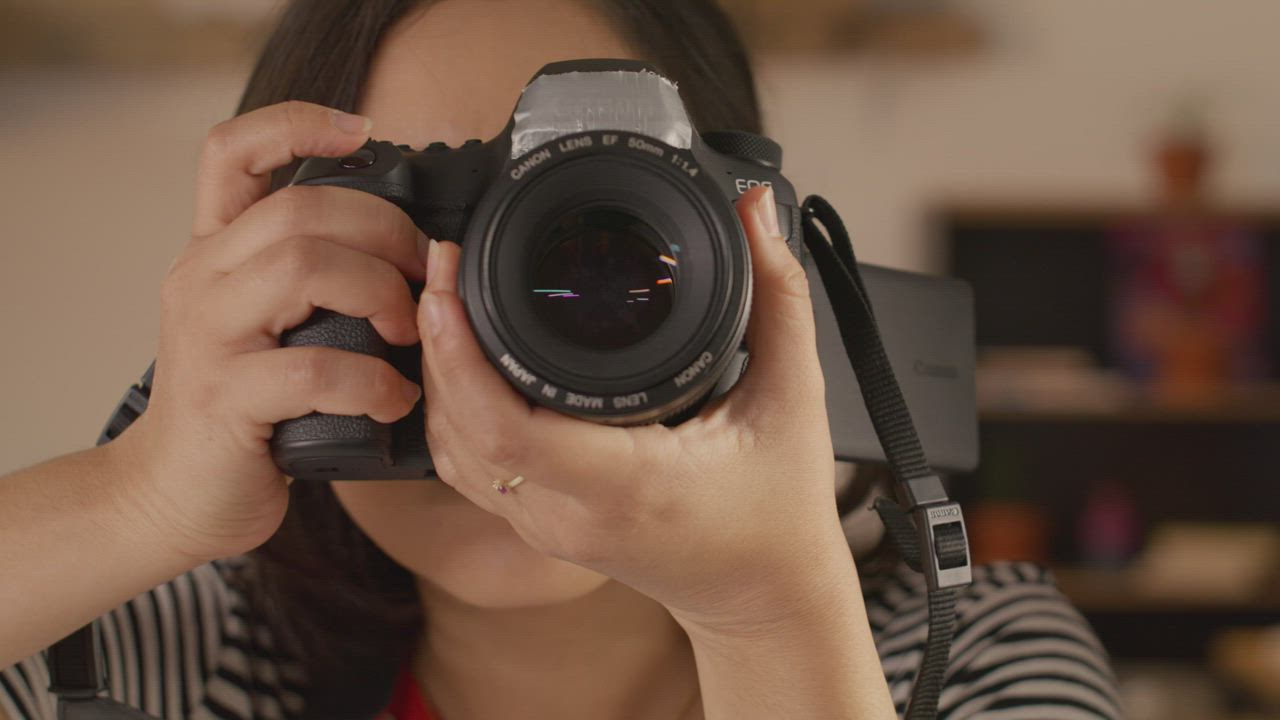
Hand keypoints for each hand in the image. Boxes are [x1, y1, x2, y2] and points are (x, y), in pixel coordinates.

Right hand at [118, 101, 427, 562]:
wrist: (174, 494)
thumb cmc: (242, 405)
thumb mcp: (265, 323)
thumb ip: (311, 276)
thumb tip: (414, 249)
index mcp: (214, 252)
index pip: (230, 151)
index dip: (297, 124)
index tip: (366, 132)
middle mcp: (201, 281)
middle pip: (298, 210)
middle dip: (383, 232)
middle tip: (425, 275)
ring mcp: (208, 338)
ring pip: (300, 268)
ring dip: (379, 292)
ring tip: (407, 332)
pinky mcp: (226, 400)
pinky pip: (313, 370)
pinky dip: (373, 381)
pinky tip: (394, 399)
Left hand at [417, 185, 849, 635]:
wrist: (764, 596)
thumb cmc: (782, 508)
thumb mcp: (795, 396)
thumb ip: (779, 296)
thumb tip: (754, 208)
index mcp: (627, 484)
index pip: (504, 426)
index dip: (460, 353)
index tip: (453, 282)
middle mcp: (571, 512)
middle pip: (461, 430)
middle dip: (437, 342)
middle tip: (444, 266)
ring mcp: (547, 526)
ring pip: (454, 452)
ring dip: (438, 376)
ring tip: (444, 300)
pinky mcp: (542, 526)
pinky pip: (471, 470)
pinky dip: (453, 413)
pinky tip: (459, 363)